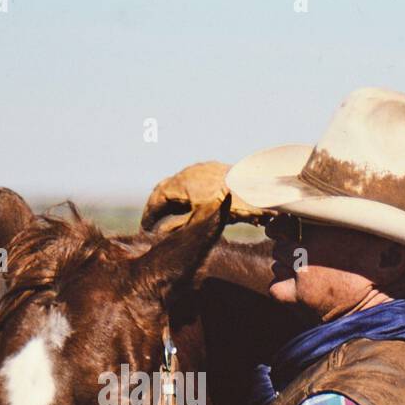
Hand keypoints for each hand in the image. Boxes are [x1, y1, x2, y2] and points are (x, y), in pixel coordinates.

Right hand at [141, 161, 267, 232]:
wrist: (258, 188)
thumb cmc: (230, 207)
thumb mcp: (199, 222)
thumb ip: (177, 228)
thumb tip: (159, 235)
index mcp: (181, 183)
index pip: (156, 198)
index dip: (149, 215)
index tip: (145, 228)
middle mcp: (188, 172)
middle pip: (166, 189)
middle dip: (158, 206)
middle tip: (153, 222)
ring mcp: (202, 169)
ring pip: (180, 185)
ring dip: (173, 200)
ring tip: (170, 217)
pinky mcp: (214, 170)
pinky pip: (193, 182)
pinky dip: (187, 194)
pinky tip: (192, 206)